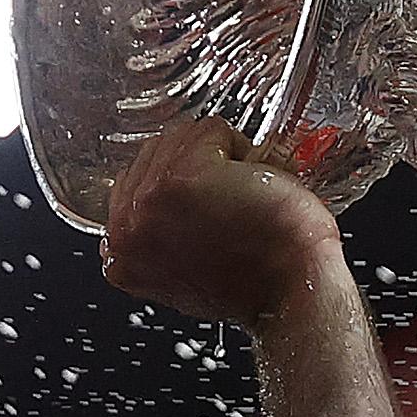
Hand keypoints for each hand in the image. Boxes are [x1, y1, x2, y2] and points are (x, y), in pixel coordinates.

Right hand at [101, 118, 345, 327]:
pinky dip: (244, 150)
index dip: (179, 186)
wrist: (295, 285)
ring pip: (182, 138)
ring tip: (241, 199)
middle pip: (153, 153)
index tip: (206, 210)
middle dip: (197, 167)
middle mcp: (127, 228)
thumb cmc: (258, 282)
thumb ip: (159, 235)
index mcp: (121, 257)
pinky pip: (213, 131)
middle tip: (230, 207)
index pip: (131, 184)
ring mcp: (152, 200)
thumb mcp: (186, 272)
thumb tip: (160, 198)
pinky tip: (254, 186)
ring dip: (220, 158)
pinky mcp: (186, 176)